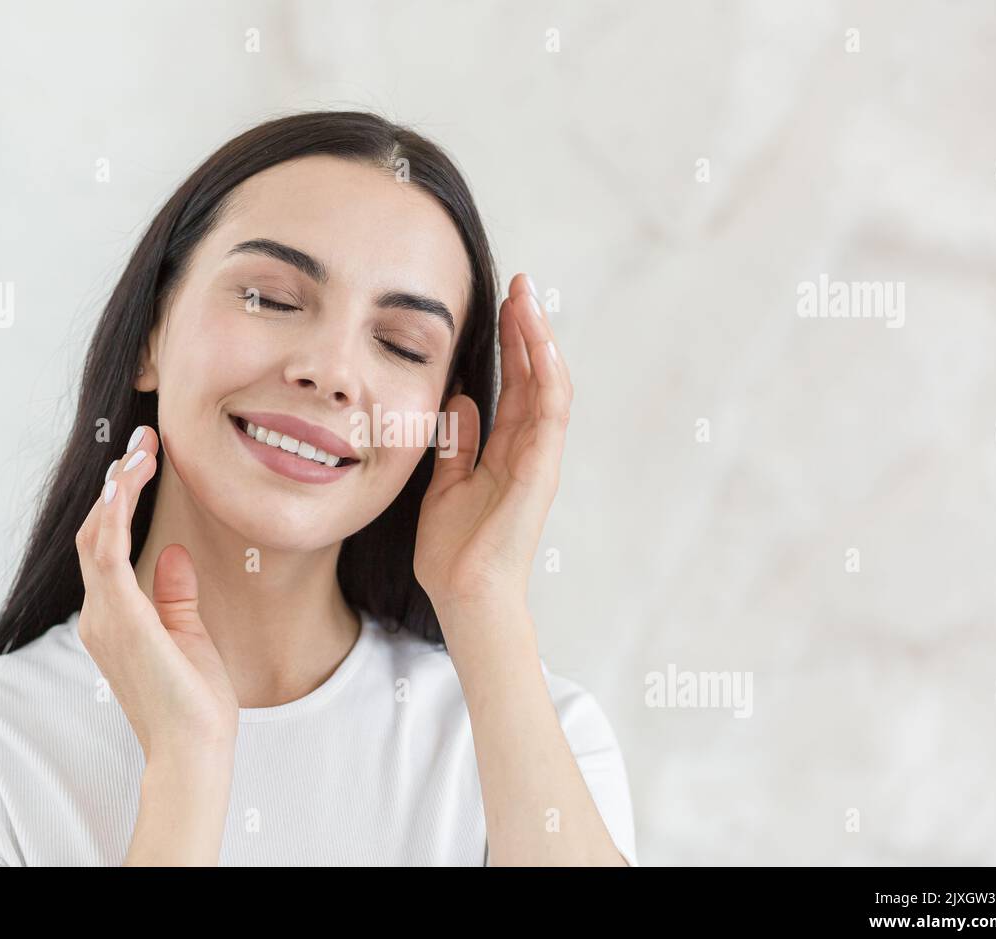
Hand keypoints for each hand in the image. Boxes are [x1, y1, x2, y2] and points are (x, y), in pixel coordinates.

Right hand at [74, 424, 238, 762]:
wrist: (193, 751)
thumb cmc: (193, 703)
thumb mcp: (188, 635)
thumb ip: (175, 594)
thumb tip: (176, 553)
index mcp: (114, 616)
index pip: (108, 544)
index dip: (121, 499)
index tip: (146, 459)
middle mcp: (100, 614)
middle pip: (96, 532)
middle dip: (118, 482)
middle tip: (144, 441)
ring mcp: (105, 617)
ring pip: (97, 535)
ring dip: (118, 488)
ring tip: (142, 450)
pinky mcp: (120, 620)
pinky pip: (108, 555)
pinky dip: (114, 515)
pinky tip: (126, 482)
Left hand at [414, 273, 572, 615]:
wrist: (463, 596)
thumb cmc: (455, 551)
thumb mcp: (446, 484)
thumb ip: (458, 442)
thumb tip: (460, 399)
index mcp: (505, 450)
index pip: (513, 385)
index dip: (510, 343)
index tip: (500, 304)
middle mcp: (527, 449)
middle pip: (533, 376)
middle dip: (527, 329)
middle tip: (520, 283)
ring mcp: (538, 459)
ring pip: (547, 387)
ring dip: (539, 342)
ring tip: (527, 300)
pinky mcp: (539, 473)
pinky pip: (549, 416)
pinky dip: (546, 378)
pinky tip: (538, 345)